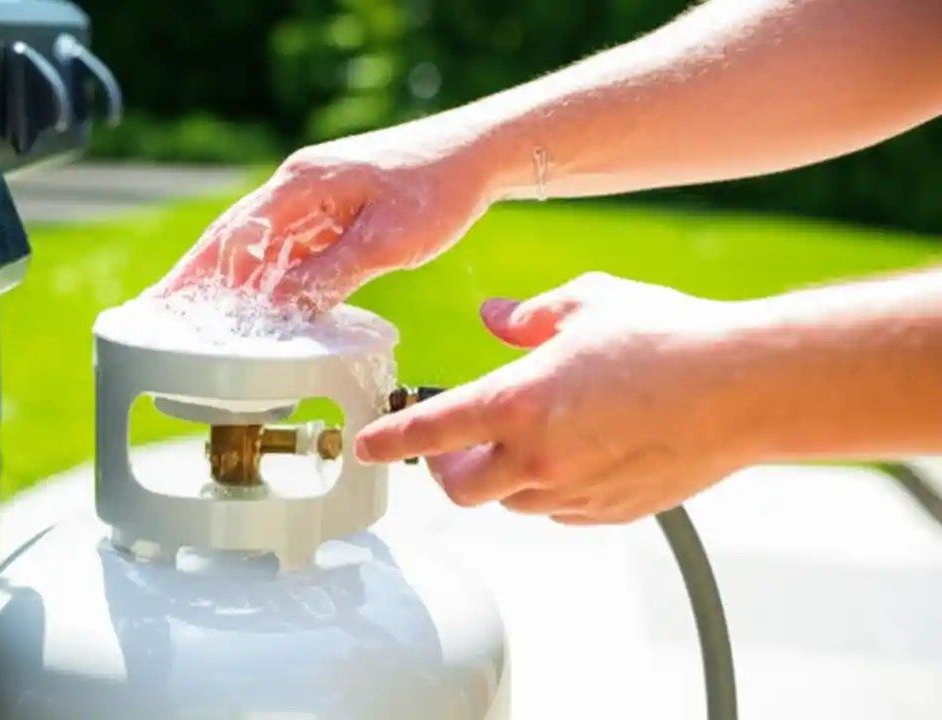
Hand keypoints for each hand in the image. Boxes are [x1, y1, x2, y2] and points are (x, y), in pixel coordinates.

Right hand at [150, 121, 493, 312]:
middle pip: (236, 239)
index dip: (197, 273)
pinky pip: (294, 251)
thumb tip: (282, 309)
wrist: (479, 154)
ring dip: (236, 283)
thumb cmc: (437, 187)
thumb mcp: (385, 242)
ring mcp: (317, 199)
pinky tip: (263, 308)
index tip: (166, 304)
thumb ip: (330, 274)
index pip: (234, 234)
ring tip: (204, 321)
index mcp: (301, 184)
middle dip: (199, 279)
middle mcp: (300, 187)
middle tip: (164, 318)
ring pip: (264, 248)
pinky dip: (274, 279)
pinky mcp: (336, 212)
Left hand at [355, 272, 761, 524]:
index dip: (390, 439)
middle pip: (459, 487)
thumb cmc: (667, 337)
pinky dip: (548, 489)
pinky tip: (574, 455)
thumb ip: (528, 315)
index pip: (430, 430)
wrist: (745, 387)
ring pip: (511, 502)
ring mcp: (575, 491)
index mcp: (518, 402)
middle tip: (450, 444)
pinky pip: (559, 510)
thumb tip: (496, 317)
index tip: (368, 445)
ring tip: (525, 438)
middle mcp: (538, 457)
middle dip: (443, 468)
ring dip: (501, 477)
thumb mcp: (586, 303)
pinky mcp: (611, 511)